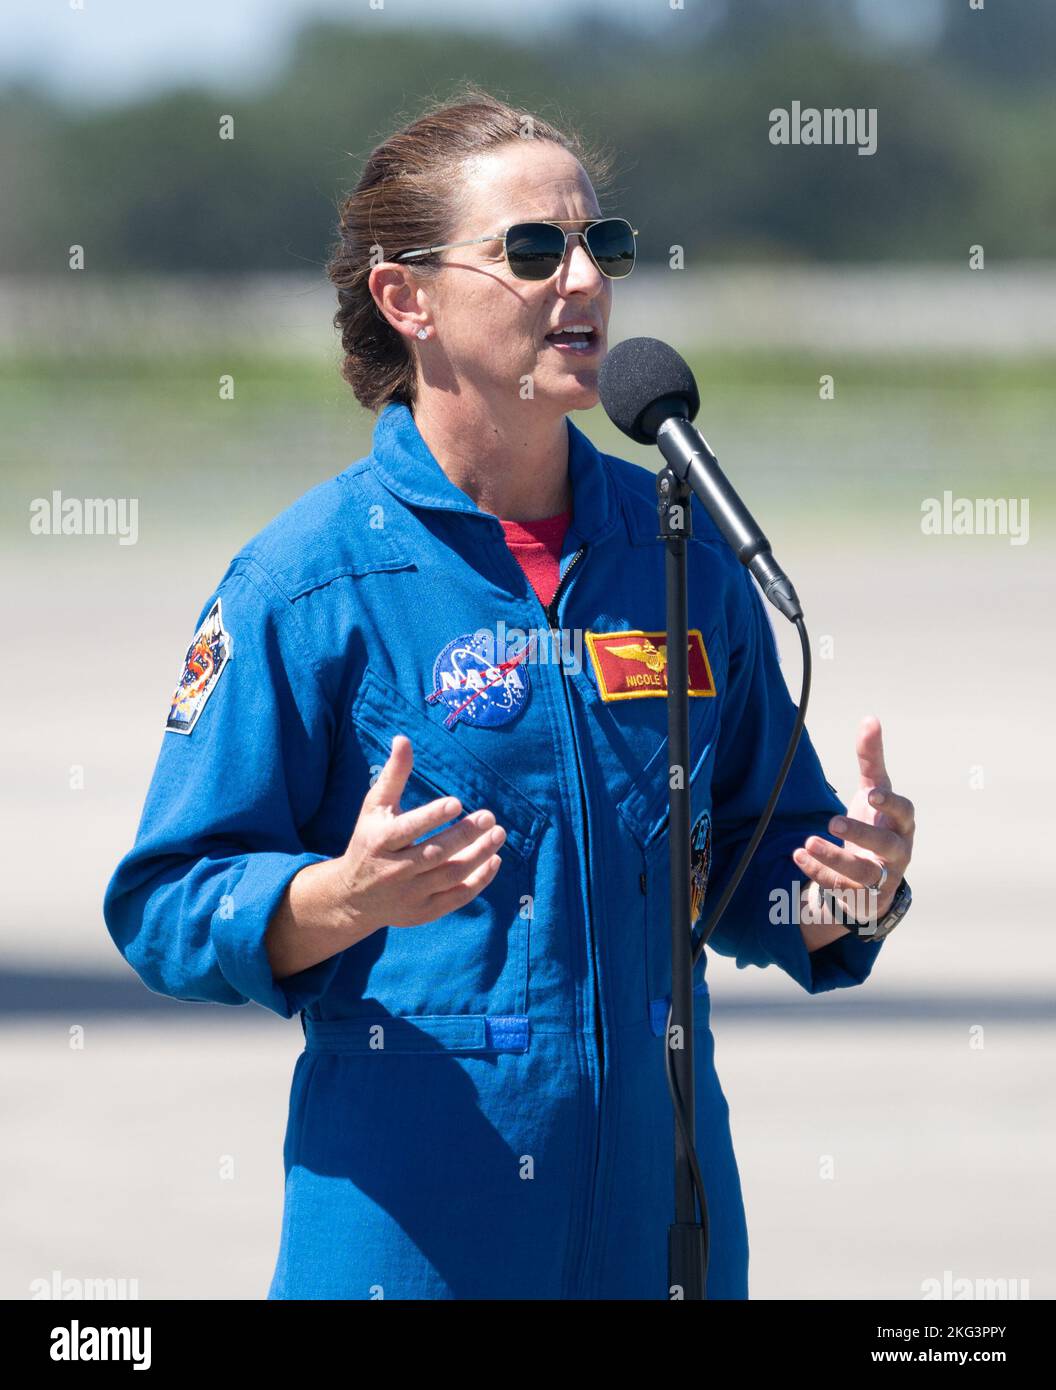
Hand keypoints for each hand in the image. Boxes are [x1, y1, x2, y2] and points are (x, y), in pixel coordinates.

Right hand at [334, 734, 506, 937]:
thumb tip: (403, 739)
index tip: (457, 802)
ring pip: (451, 876)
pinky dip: (478, 881)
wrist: (353, 896)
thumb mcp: (374, 808)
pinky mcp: (423, 912)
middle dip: (465, 835)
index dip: (433, 817)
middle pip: (435, 854)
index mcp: (380, 842)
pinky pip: (457, 898)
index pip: (409, 829)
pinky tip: (494, 860)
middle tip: (490, 817)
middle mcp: (394, 871)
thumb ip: (393, 775)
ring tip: (499, 835)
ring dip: (479, 855)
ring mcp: (410, 895)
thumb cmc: (369, 841)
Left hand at [792, 715, 914, 923]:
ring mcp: (881, 877)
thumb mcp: (874, 792)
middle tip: (832, 821)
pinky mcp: (862, 896)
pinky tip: (797, 855)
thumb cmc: (877, 823)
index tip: (870, 793)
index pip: (904, 812)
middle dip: (862, 834)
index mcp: (901, 823)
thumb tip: (870, 718)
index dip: (891, 803)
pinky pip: (841, 888)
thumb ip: (871, 759)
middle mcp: (897, 852)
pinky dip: (818, 873)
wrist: (876, 875)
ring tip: (807, 842)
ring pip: (863, 873)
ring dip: (835, 858)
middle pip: (887, 845)